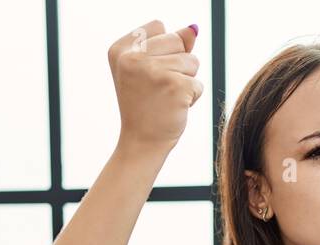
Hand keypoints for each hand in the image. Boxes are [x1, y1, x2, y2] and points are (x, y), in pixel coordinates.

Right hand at [109, 20, 202, 152]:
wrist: (141, 143)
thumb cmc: (146, 106)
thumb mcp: (150, 69)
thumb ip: (169, 44)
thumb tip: (193, 29)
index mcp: (120, 49)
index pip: (158, 26)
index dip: (163, 50)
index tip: (148, 75)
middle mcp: (132, 57)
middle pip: (177, 40)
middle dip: (177, 64)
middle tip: (159, 89)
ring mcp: (153, 71)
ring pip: (192, 61)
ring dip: (186, 81)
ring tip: (167, 97)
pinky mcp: (175, 86)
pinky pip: (198, 83)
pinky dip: (192, 97)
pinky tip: (174, 108)